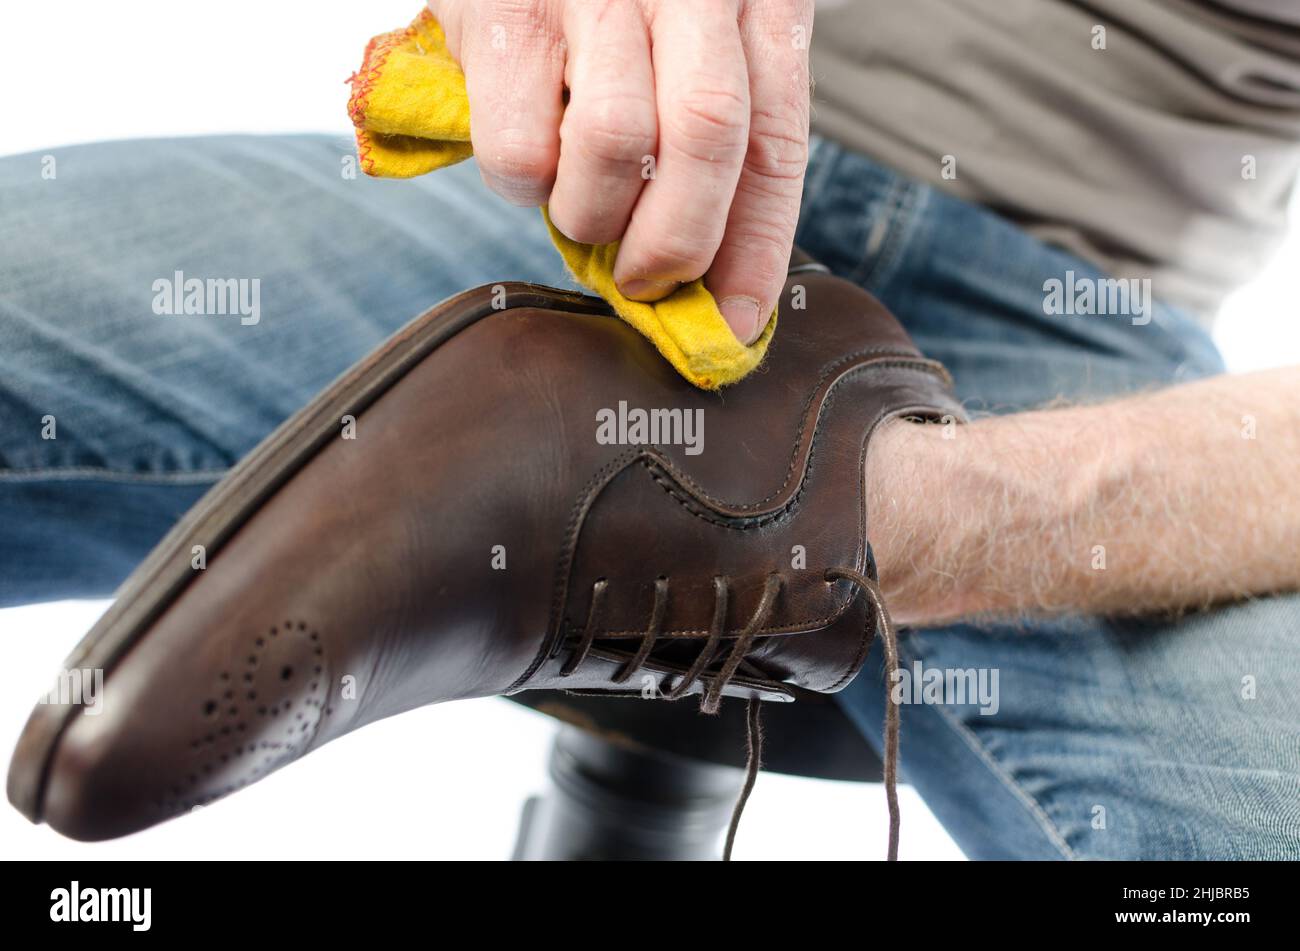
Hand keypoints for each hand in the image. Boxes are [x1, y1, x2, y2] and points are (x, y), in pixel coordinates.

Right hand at [428, 0, 812, 343]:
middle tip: (643, 280)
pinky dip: (524, 187)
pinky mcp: (506, 11)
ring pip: (615, 142)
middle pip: (708, 136)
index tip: (736, 320)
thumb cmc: (607, 12)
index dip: (759, 245)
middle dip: (677, 241)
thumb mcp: (688, 51)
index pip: (775, 138)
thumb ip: (708, 144)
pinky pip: (522, 146)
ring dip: (593, 214)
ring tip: (578, 207)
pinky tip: (530, 156)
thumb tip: (714, 289)